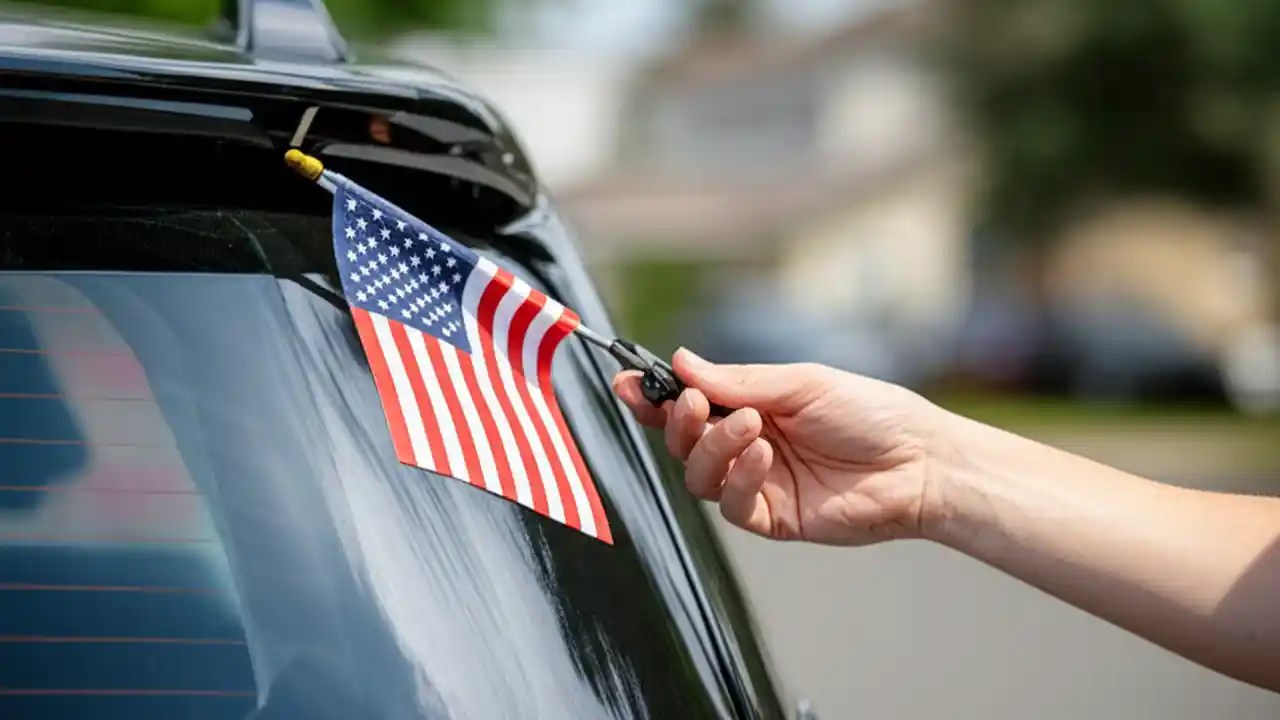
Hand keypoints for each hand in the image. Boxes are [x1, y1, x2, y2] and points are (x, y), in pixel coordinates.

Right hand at [613, 349, 945, 544]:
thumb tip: (680, 363)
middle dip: (677, 421)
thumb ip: (738, 380)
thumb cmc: (870, 412)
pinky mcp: (773, 517)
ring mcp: (757, 482)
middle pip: (682, 441)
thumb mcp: (801, 383)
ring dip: (712, 448)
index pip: (688, 402)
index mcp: (751, 404)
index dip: (653, 396)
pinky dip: (738, 479)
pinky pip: (732, 505)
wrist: (919, 462)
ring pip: (698, 475)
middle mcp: (746, 444)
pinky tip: (763, 457)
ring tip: (751, 426)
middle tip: (695, 403)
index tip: (627, 383)